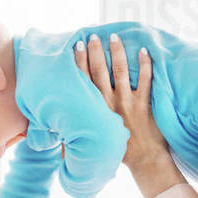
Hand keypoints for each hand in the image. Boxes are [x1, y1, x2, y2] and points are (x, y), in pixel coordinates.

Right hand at [74, 33, 167, 165]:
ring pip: (120, 71)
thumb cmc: (117, 153)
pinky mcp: (144, 104)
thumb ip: (73, 136)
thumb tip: (52, 133)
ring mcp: (127, 102)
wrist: (144, 161)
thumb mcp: (90, 144)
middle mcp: (109, 103)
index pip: (84, 81)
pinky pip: (145, 80)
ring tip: (114, 37)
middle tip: (92, 36)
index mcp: (95, 110)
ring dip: (116, 52)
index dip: (79, 62)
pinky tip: (144, 50)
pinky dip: (145, 65)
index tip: (76, 46)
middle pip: (99, 71)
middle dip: (94, 52)